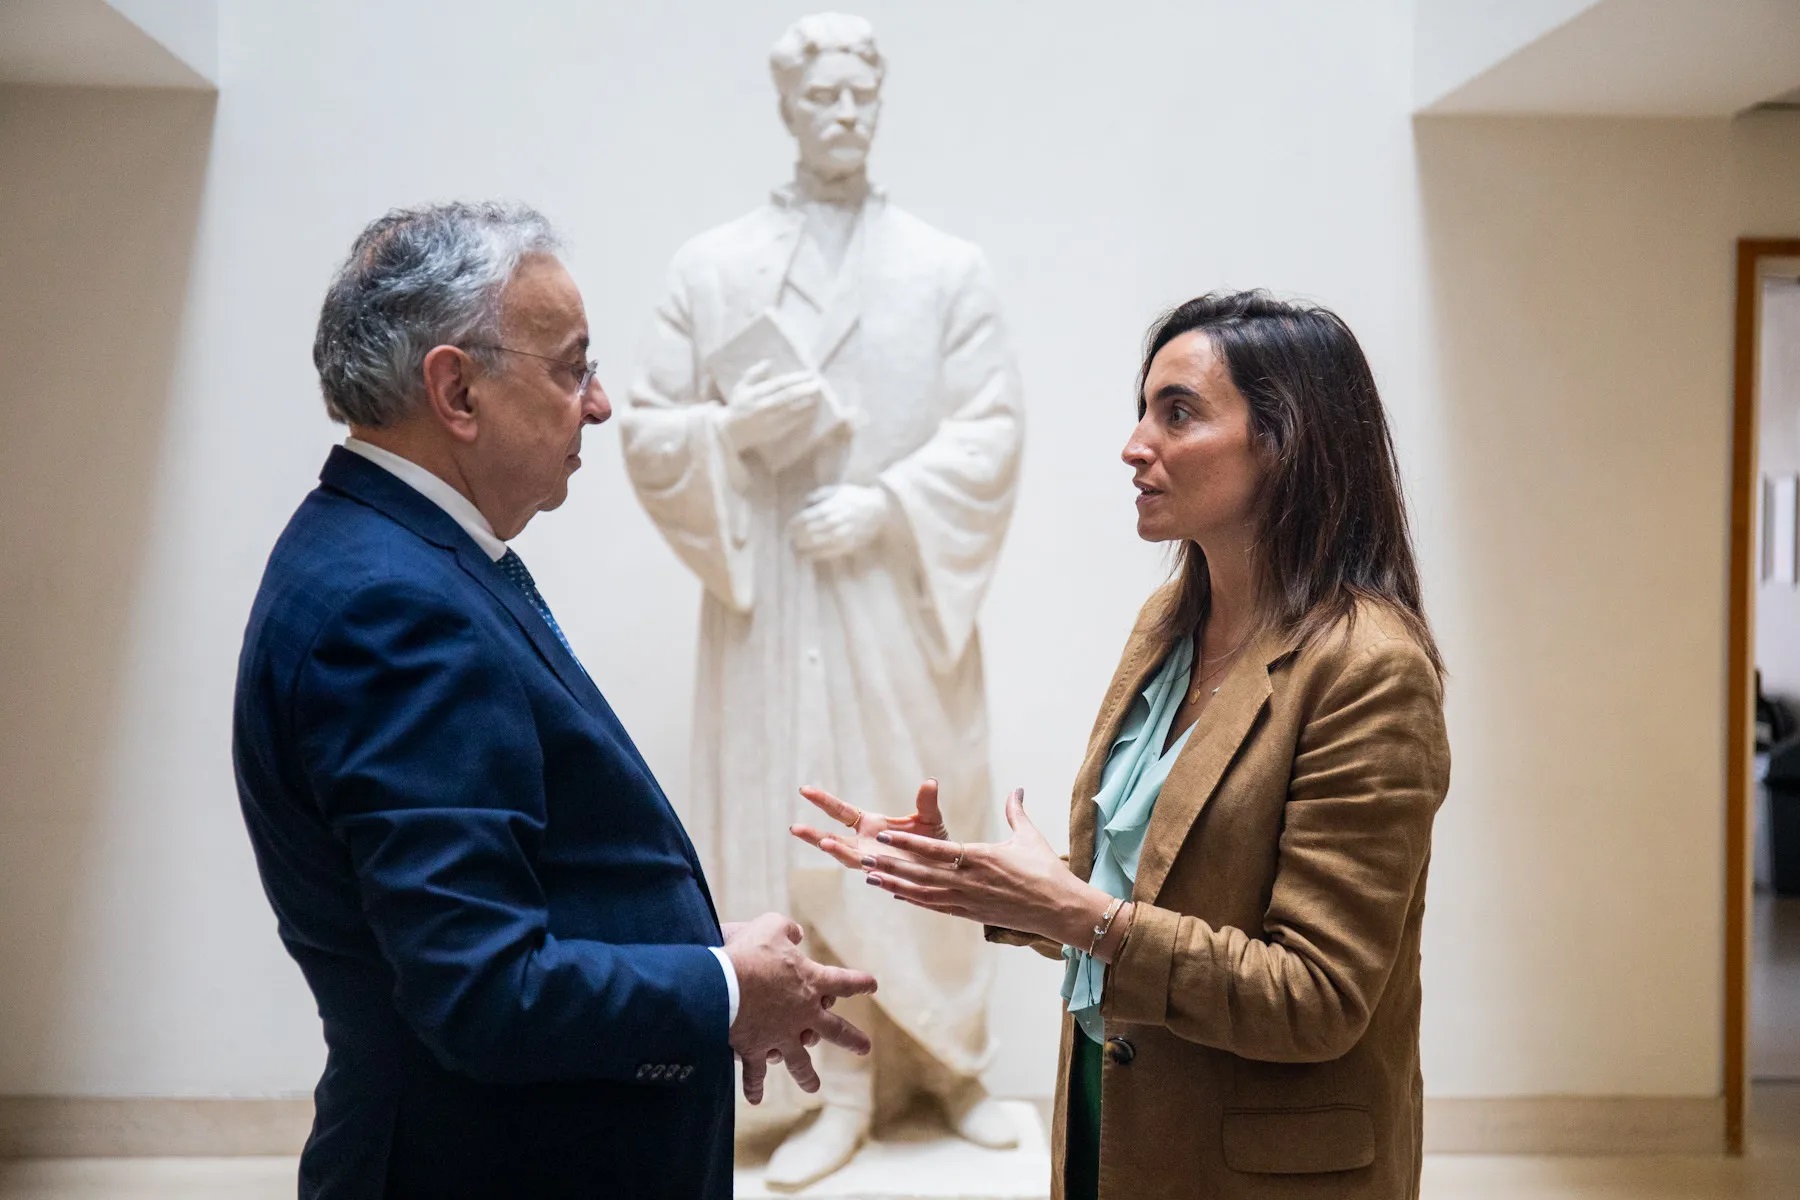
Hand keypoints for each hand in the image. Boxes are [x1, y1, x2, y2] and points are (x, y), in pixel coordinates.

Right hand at [720, 361, 823, 451]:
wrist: (731, 432)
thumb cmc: (739, 405)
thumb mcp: (742, 387)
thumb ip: (754, 374)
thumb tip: (768, 362)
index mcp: (755, 394)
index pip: (779, 384)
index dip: (795, 379)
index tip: (809, 374)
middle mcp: (762, 407)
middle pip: (787, 397)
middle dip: (804, 389)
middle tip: (818, 384)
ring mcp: (769, 421)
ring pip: (791, 410)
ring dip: (806, 402)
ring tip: (818, 395)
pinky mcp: (774, 432)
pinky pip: (792, 423)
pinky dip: (803, 416)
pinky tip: (812, 409)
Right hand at [723, 913, 876, 1104]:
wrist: (724, 985)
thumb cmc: (750, 953)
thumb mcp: (771, 927)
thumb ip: (787, 929)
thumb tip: (796, 934)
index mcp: (811, 983)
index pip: (843, 982)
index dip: (859, 982)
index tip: (872, 985)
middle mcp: (803, 1015)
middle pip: (835, 1030)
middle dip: (851, 1039)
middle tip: (864, 1048)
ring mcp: (781, 1036)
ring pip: (800, 1061)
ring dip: (806, 1076)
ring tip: (813, 1088)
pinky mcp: (756, 1049)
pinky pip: (757, 1072)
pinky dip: (754, 1086)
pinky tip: (757, 1099)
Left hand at [789, 484, 890, 560]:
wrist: (878, 509)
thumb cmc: (856, 497)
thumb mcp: (837, 490)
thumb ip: (820, 495)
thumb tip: (806, 503)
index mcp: (829, 508)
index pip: (805, 518)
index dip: (794, 523)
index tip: (789, 525)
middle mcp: (833, 523)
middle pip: (808, 532)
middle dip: (796, 535)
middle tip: (790, 537)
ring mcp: (840, 536)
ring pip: (815, 543)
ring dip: (803, 546)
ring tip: (796, 546)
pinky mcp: (847, 546)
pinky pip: (827, 553)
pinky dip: (815, 555)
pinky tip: (807, 555)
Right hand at [790, 779, 950, 871]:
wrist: (947, 869)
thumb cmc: (935, 843)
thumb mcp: (930, 819)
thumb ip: (926, 802)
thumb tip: (930, 781)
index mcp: (871, 825)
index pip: (841, 811)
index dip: (823, 801)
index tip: (804, 790)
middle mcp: (865, 844)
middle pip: (833, 837)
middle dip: (814, 834)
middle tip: (795, 828)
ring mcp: (872, 861)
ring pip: (847, 856)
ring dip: (836, 850)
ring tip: (824, 843)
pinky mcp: (884, 875)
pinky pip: (870, 870)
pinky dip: (864, 865)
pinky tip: (859, 862)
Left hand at [859, 789, 1107, 947]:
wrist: (1060, 909)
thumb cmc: (1047, 871)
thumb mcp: (1029, 837)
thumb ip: (1016, 812)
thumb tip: (1017, 788)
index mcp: (980, 857)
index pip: (936, 849)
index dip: (907, 843)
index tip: (884, 835)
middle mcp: (969, 881)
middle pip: (921, 872)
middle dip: (890, 864)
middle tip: (862, 857)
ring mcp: (967, 900)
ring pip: (923, 891)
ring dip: (895, 883)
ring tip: (870, 876)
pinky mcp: (970, 914)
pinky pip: (935, 906)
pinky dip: (914, 899)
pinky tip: (896, 893)